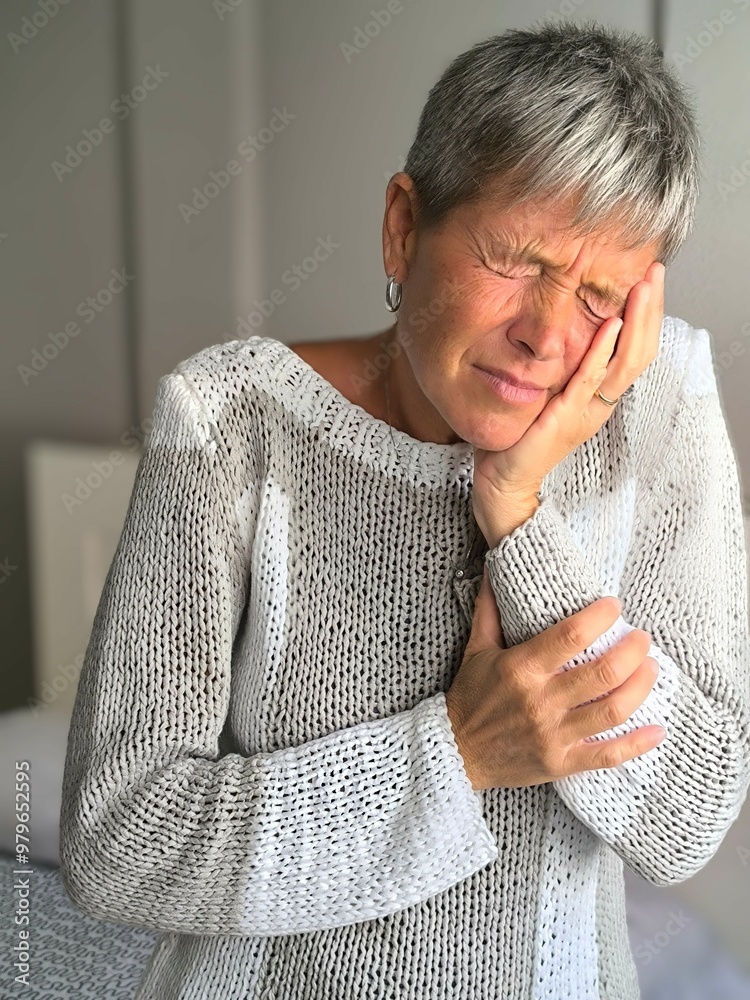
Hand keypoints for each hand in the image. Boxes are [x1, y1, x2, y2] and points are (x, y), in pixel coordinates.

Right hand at [444, 567, 665, 790]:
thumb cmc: (468, 697)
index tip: (614, 605)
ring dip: (640, 687)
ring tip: (651, 669)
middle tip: (642, 638)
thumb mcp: (477, 649)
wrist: (455, 753)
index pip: (571, 635)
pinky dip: (637, 744)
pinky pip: (607, 755)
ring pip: (612, 710)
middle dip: (632, 651)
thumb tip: (495, 568)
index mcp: (520, 668)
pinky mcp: (561, 762)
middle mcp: (540, 701)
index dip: (599, 616)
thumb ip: (489, 609)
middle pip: (602, 672)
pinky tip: (658, 730)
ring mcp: (553, 735)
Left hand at [472, 261, 665, 543]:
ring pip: (624, 363)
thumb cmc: (519, 440)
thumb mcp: (544, 394)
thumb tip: (553, 326)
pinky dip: (601, 352)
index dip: (647, 316)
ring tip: (643, 287)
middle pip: (639, 352)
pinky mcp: (563, 419)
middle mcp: (599, 405)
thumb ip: (557, 367)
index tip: (650, 280)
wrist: (504, 483)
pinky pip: (587, 382)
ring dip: (636, 322)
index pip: (635, 351)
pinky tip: (611, 325)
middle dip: (650, 309)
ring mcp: (585, 413)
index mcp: (598, 398)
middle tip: (656, 272)